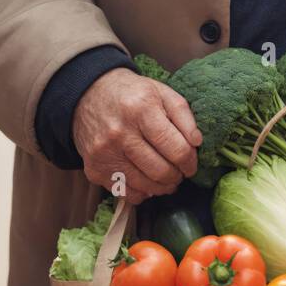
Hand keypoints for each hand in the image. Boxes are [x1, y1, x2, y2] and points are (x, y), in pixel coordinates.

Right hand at [73, 68, 201, 203]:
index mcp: (142, 109)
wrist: (89, 95)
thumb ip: (184, 115)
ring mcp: (105, 153)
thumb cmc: (131, 94)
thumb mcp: (161, 92)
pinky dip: (141, 193)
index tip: (191, 164)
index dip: (189, 162)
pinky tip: (146, 182)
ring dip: (162, 187)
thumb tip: (196, 143)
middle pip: (161, 171)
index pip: (176, 148)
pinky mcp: (94, 169)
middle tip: (179, 172)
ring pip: (145, 186)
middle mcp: (120, 133)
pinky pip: (125, 193)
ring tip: (167, 179)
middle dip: (177, 176)